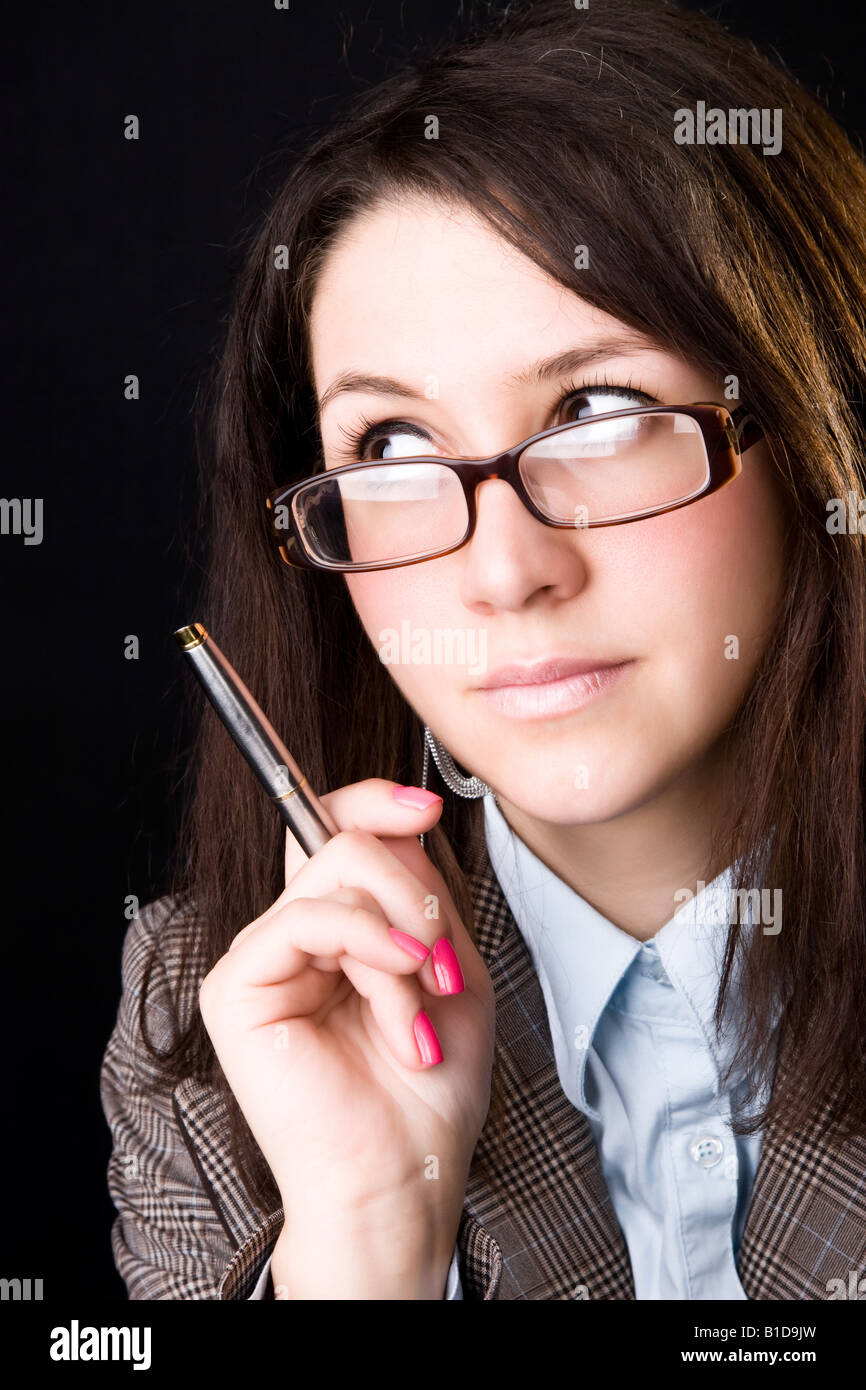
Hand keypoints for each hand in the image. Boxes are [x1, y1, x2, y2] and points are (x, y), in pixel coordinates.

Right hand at [199, 779, 494, 1259]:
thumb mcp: (445, 963)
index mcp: (338, 931)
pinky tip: (399, 988)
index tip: (426, 804)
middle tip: (438, 955)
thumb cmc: (429, 1087)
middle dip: (412, 888)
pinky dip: (369, 947)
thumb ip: (420, 891)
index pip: (334, 831)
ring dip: (402, 935)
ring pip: (334, 874)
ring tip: (423, 999)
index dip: (375, 802)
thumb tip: (402, 825)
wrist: (406, 1171)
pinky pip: (306, 918)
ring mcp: (262, 959)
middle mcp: (294, 937)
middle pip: (342, 841)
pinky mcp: (238, 987)